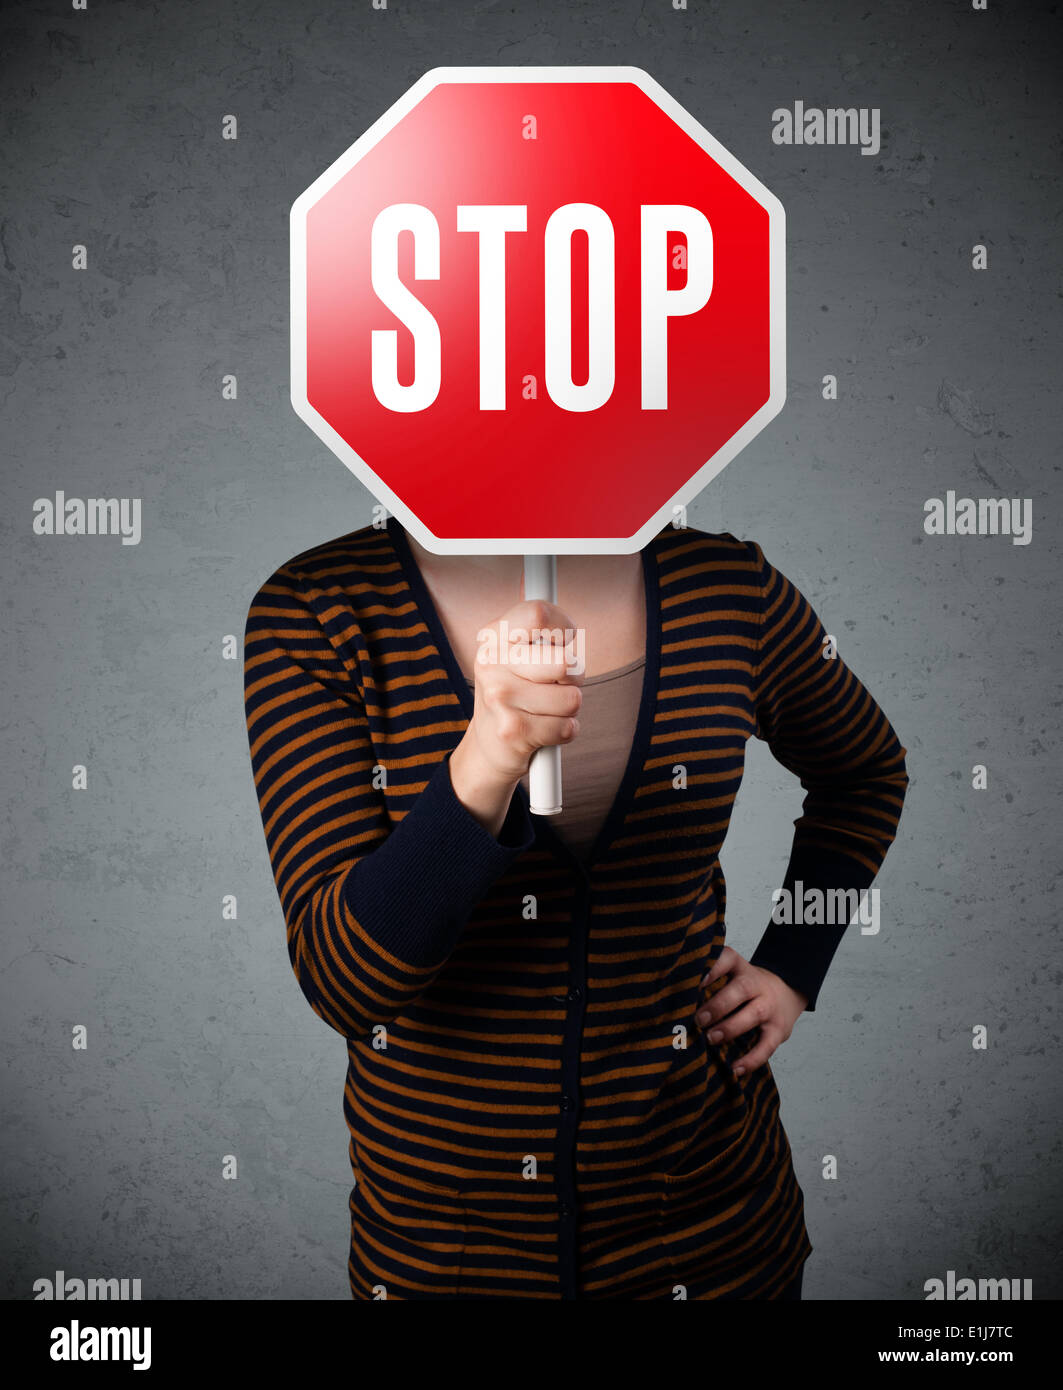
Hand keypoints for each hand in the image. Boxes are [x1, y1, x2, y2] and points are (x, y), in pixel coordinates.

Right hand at [449, 598, 583, 834]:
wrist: (491, 743)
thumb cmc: (521, 692)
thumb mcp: (526, 654)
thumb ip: (552, 634)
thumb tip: (571, 653)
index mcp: (494, 636)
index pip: (539, 613)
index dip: (564, 630)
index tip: (562, 643)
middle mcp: (490, 662)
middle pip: (565, 662)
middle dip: (575, 677)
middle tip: (557, 684)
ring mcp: (498, 696)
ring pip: (572, 699)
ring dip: (569, 708)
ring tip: (547, 708)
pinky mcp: (511, 730)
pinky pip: (567, 727)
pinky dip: (566, 731)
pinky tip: (545, 729)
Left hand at [694, 946, 807, 1077]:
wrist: (787, 993)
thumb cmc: (746, 988)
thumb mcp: (732, 976)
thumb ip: (709, 983)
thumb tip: (672, 1001)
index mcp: (740, 968)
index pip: (728, 958)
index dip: (712, 968)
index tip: (695, 982)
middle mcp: (756, 984)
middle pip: (741, 988)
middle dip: (718, 1005)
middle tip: (698, 1019)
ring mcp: (769, 1007)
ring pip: (754, 1014)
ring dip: (731, 1027)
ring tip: (711, 1039)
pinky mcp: (778, 1031)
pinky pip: (767, 1046)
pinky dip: (751, 1059)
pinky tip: (735, 1069)